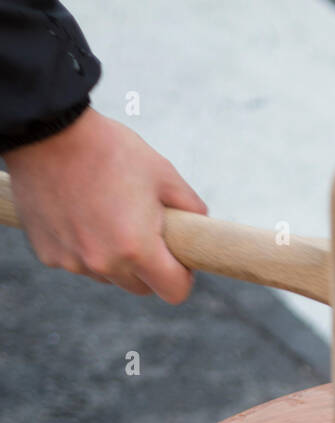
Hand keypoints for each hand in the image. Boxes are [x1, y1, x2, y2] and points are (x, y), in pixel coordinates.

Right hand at [5, 107, 206, 303]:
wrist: (45, 130)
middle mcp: (104, 263)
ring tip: (108, 215)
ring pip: (110, 276)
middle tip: (145, 232)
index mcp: (138, 248)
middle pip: (141, 288)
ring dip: (115, 259)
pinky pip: (79, 263)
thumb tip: (201, 223)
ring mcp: (74, 262)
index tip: (180, 259)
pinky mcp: (49, 255)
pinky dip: (84, 248)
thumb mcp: (161, 171)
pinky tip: (79, 214)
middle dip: (150, 268)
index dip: (183, 277)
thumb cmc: (109, 148)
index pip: (174, 292)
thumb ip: (189, 205)